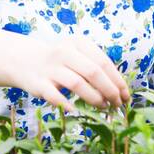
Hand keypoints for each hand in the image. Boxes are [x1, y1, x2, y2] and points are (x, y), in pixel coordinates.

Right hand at [8, 38, 130, 113]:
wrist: (27, 61)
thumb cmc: (62, 62)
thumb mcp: (79, 56)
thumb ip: (97, 68)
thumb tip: (121, 90)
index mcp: (78, 43)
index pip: (104, 62)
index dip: (117, 81)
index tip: (126, 96)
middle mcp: (64, 52)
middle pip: (93, 72)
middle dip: (109, 91)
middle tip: (117, 104)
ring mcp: (50, 67)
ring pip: (77, 83)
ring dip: (94, 98)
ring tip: (103, 107)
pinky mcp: (38, 83)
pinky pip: (55, 96)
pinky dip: (67, 105)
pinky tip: (77, 111)